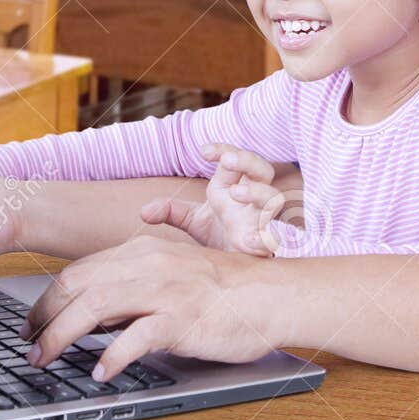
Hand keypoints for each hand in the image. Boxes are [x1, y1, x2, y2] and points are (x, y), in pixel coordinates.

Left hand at [21, 234, 276, 374]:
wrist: (274, 295)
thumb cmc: (228, 290)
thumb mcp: (175, 274)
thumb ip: (135, 287)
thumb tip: (94, 316)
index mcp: (144, 251)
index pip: (79, 271)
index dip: (48, 298)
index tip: (33, 322)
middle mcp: (149, 264)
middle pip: (76, 285)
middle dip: (43, 317)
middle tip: (30, 345)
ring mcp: (165, 290)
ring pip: (93, 307)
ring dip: (60, 336)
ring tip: (45, 359)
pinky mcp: (181, 319)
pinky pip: (133, 338)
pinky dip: (110, 358)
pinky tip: (100, 373)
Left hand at [139, 143, 286, 255]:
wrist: (232, 269)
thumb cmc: (219, 236)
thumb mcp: (192, 221)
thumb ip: (171, 212)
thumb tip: (144, 211)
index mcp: (233, 188)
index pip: (234, 159)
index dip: (223, 149)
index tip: (203, 151)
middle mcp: (250, 201)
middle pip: (262, 170)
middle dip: (248, 161)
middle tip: (228, 160)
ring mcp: (258, 222)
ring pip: (273, 199)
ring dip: (258, 192)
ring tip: (237, 192)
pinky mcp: (263, 246)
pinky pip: (271, 238)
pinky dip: (265, 237)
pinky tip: (251, 240)